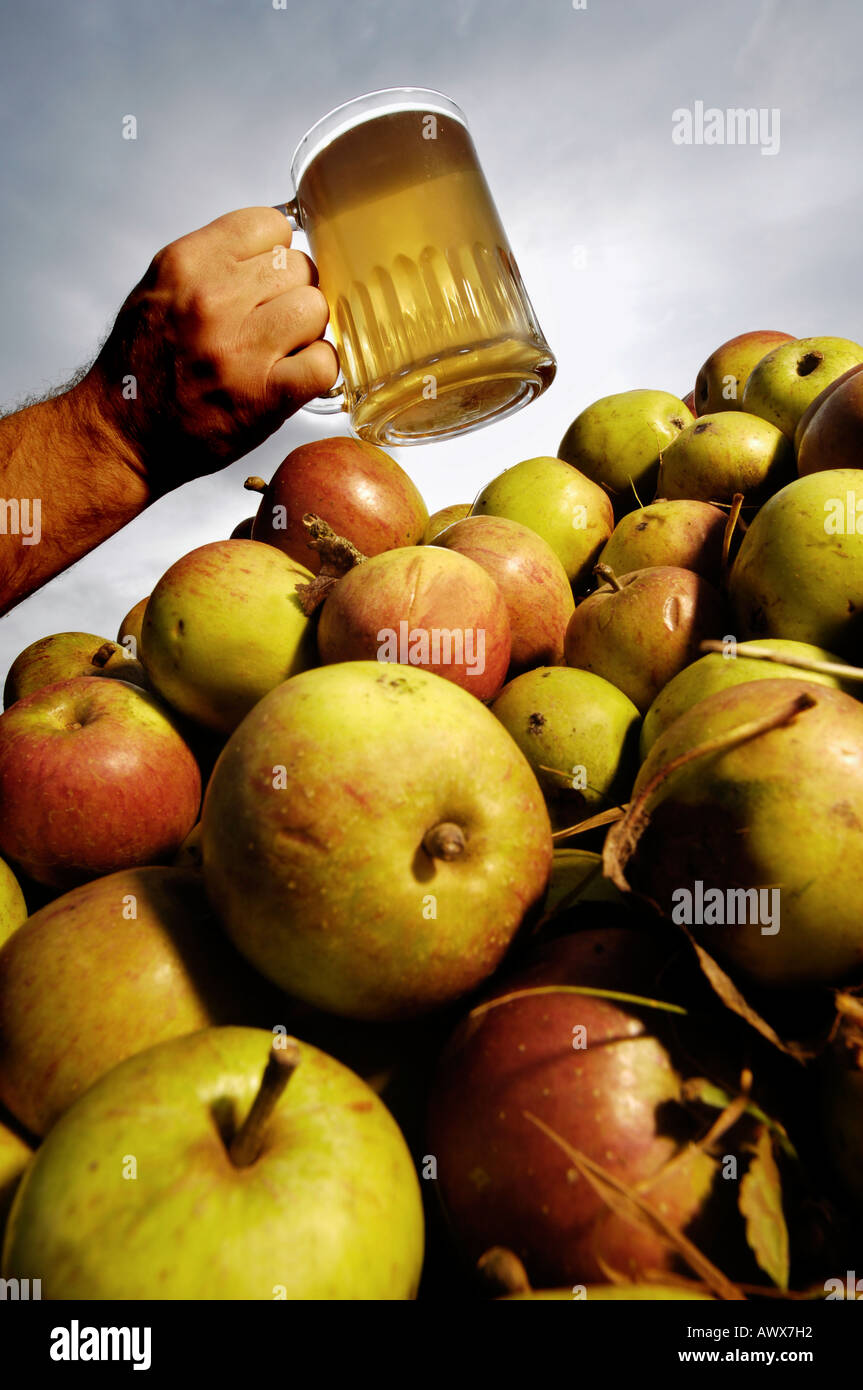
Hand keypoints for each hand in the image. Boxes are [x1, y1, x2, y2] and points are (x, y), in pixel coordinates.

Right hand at [83, 207, 338, 496]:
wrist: (122, 434)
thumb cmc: (140, 367)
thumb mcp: (159, 289)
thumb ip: (213, 263)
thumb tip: (273, 253)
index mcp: (186, 264)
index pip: (269, 225)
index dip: (276, 253)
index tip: (266, 280)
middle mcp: (214, 299)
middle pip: (299, 267)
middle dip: (291, 295)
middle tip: (271, 324)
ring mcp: (242, 348)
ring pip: (316, 309)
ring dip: (307, 332)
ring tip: (281, 351)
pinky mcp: (266, 395)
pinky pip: (324, 362)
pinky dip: (317, 370)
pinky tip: (293, 377)